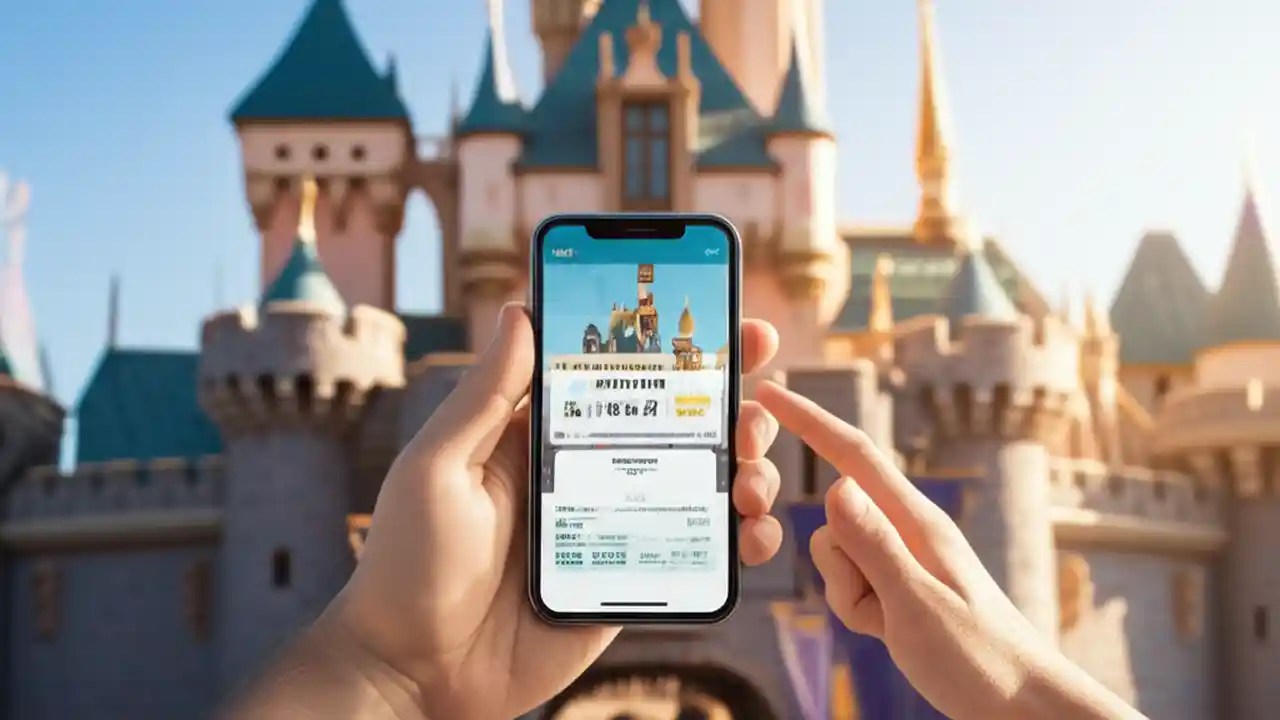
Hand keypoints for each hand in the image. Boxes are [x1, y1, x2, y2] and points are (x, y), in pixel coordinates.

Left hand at [297, 305, 782, 719]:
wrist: (414, 673)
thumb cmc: (407, 564)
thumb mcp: (437, 467)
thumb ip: (485, 395)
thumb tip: (520, 310)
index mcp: (542, 434)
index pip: (619, 373)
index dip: (676, 344)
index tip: (728, 319)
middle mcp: (587, 472)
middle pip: (678, 423)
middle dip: (730, 404)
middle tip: (756, 404)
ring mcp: (615, 526)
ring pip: (702, 483)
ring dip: (746, 468)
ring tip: (752, 473)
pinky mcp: (632, 580)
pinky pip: (700, 552)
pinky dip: (741, 539)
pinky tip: (754, 532)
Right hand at [756, 381, 1144, 719]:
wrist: (1021, 704)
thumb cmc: (981, 657)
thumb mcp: (916, 602)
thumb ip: (874, 545)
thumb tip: (835, 486)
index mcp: (916, 521)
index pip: (853, 455)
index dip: (808, 420)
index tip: (770, 391)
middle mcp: (906, 531)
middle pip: (834, 519)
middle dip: (835, 563)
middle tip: (876, 603)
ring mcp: (900, 559)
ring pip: (835, 556)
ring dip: (849, 595)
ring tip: (892, 623)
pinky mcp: (895, 586)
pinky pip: (847, 586)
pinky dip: (857, 612)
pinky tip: (891, 632)